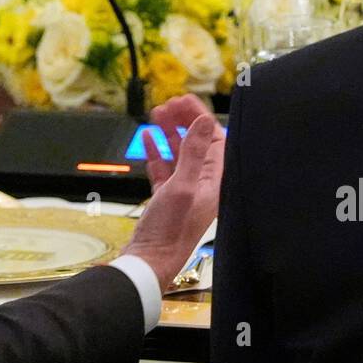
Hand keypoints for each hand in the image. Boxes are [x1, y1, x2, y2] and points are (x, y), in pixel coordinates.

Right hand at [120, 94, 225, 292]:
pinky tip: (148, 138)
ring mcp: (183, 190)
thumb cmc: (169, 231)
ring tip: (156, 115)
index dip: (199, 118)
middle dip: (183, 121)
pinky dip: (156, 151)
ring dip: (168, 132)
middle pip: (196, 143)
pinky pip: (163, 167)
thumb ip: (193, 152)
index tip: (183, 101)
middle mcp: (202, 184)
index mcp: (213, 182)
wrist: (149, 261)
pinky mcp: (166, 197)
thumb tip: (204, 121)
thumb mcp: (182, 186)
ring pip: (178, 153)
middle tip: (168, 104)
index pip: (214, 140)